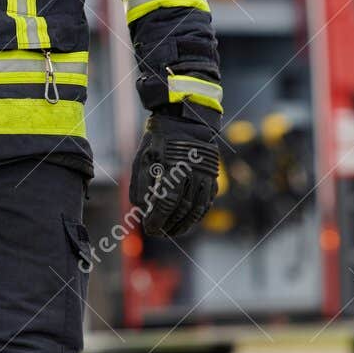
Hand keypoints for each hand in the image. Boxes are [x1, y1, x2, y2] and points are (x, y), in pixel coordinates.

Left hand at [129, 110, 220, 238]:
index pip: (166, 203)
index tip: (150, 229)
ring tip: (173, 232)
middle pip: (181, 209)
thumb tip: (143, 210)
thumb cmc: (159, 140)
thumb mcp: (143, 158)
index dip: (158, 220)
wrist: (186, 120)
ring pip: (197, 209)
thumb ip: (141, 185)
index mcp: (171, 168)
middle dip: (169, 225)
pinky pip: (207, 202)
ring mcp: (205, 175)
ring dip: (185, 224)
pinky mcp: (213, 177)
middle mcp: (191, 173)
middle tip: (159, 232)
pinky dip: (198, 215)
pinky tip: (188, 221)